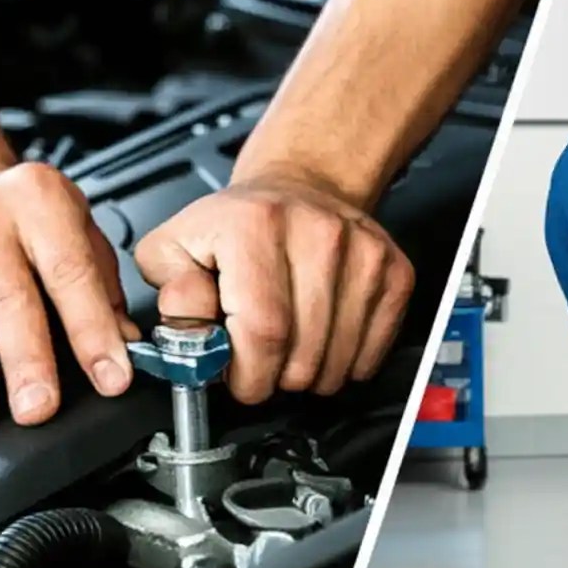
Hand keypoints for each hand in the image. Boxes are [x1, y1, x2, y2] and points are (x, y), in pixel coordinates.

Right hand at [0, 162, 139, 431]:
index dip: (92, 331)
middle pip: (10, 303)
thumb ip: (104, 287)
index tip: (111, 377)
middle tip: (39, 407)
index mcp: (39, 204)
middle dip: (26, 362)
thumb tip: (127, 344)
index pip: (71, 274)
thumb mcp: (77, 228)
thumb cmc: (25, 218)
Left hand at [133, 171, 414, 404]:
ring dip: (309, 375)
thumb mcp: (173, 249)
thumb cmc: (236, 226)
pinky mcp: (394, 271)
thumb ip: (173, 299)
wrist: (301, 188)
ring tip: (289, 347)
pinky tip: (323, 340)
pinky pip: (372, 353)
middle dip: (275, 378)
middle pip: (303, 354)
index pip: (262, 331)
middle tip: (260, 360)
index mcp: (256, 226)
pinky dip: (345, 364)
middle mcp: (317, 233)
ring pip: (338, 361)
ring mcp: (364, 252)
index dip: (248, 375)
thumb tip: (191, 341)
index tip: (238, 377)